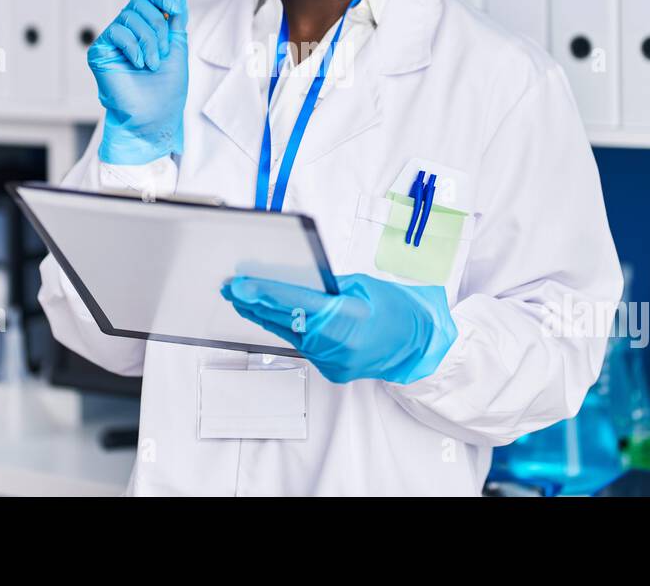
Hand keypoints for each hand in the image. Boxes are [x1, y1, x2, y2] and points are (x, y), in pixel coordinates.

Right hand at [88, 0, 188, 163]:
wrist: (154, 116)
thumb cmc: (166, 87)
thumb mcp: (177, 43)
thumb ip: (175, 12)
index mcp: (146, 27)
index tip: (176, 7)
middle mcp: (127, 29)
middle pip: (140, 2)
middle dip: (159, 25)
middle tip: (163, 52)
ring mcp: (112, 39)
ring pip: (130, 16)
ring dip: (149, 40)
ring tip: (152, 64)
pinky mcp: (99, 50)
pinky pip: (117, 31)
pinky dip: (133, 46)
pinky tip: (138, 64)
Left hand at [221, 273, 456, 384]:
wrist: (419, 344)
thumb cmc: (395, 308)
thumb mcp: (362, 285)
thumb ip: (327, 286)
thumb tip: (291, 279)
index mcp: (349, 319)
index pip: (298, 304)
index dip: (266, 294)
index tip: (240, 285)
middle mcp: (338, 346)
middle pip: (287, 321)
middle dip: (256, 303)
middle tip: (231, 288)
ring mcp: (333, 362)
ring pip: (289, 334)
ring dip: (264, 316)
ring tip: (242, 298)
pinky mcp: (330, 370)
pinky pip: (301, 345)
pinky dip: (285, 328)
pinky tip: (268, 315)